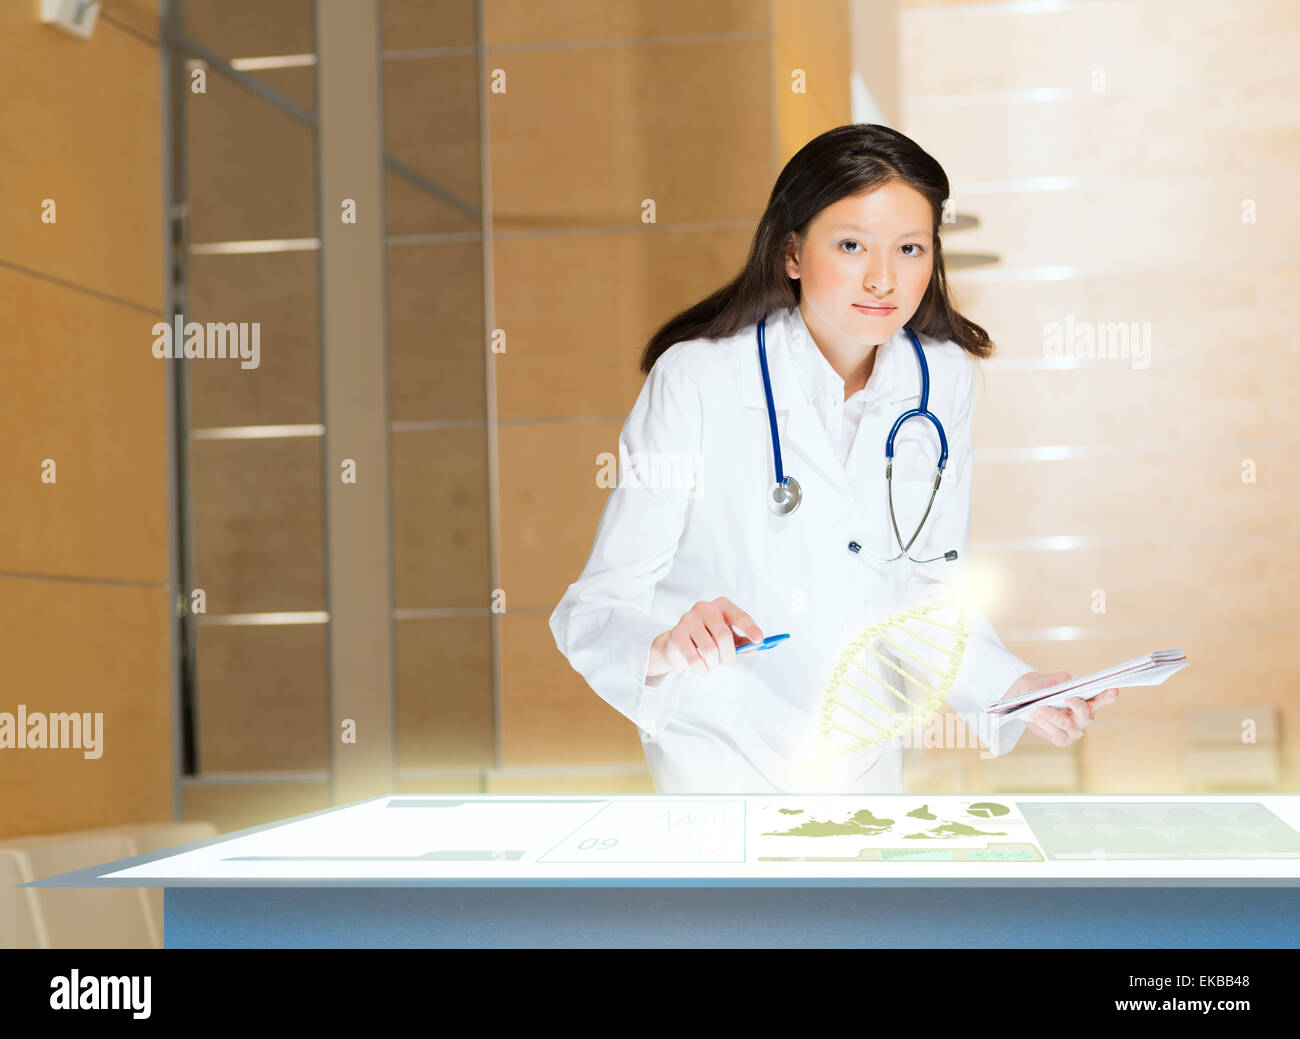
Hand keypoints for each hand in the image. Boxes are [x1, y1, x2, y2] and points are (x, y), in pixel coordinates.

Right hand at [647, 597, 763, 678]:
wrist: (677, 645)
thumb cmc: (708, 639)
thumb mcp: (729, 639)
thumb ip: (743, 643)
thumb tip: (754, 648)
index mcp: (721, 605)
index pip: (739, 615)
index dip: (750, 628)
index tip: (759, 640)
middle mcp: (704, 608)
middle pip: (723, 635)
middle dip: (729, 655)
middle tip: (728, 662)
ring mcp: (688, 619)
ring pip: (709, 649)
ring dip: (714, 663)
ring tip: (712, 664)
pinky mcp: (676, 634)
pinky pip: (694, 659)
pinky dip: (702, 669)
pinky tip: (702, 668)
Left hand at [1002, 670, 1119, 747]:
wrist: (1024, 699)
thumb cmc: (1041, 688)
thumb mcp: (1050, 680)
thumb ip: (1060, 682)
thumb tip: (1066, 687)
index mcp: (1086, 700)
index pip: (1103, 698)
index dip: (1109, 696)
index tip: (1112, 689)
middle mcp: (1084, 717)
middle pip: (1087, 716)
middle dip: (1079, 708)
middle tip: (1068, 699)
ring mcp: (1074, 729)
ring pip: (1069, 726)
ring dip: (1054, 717)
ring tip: (1039, 709)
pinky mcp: (1062, 739)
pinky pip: (1057, 734)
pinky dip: (1046, 725)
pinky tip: (1036, 716)